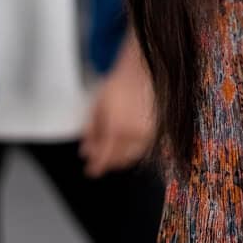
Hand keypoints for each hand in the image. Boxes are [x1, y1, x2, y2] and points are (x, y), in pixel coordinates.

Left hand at [79, 42, 155, 177]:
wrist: (143, 72)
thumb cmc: (119, 86)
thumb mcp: (98, 107)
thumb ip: (91, 131)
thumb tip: (85, 150)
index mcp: (117, 128)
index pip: (104, 157)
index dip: (96, 167)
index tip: (90, 170)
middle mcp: (134, 135)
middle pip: (118, 160)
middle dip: (106, 163)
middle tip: (97, 161)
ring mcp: (148, 134)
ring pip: (131, 157)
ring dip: (119, 159)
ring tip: (110, 154)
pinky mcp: (157, 132)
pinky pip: (142, 149)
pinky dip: (131, 152)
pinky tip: (124, 147)